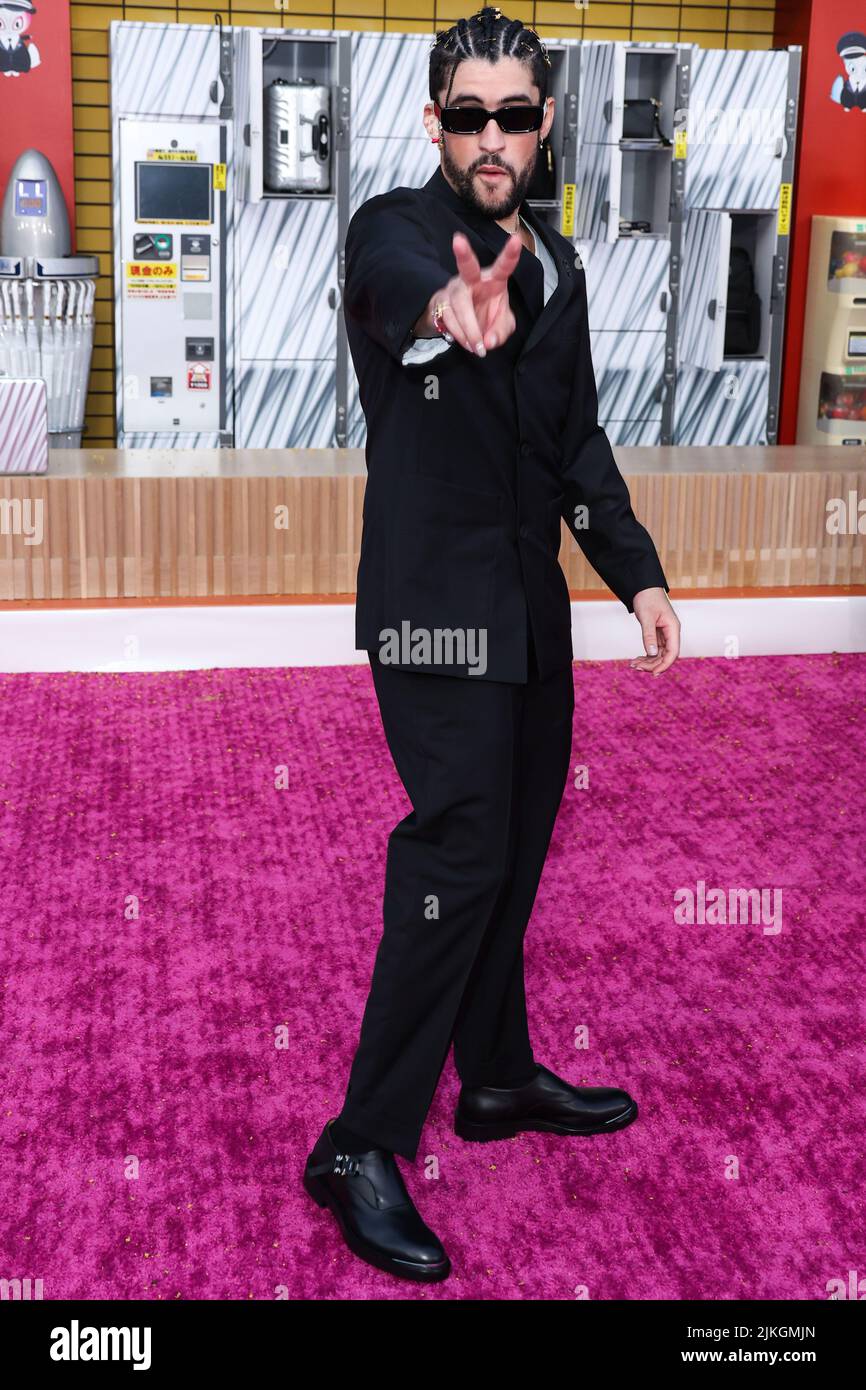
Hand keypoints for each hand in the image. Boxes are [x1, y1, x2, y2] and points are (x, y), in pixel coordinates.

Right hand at [426, 230, 521, 355]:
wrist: (461, 325)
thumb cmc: (486, 316)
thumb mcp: (502, 325)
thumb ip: (501, 331)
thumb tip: (488, 342)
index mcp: (493, 279)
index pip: (503, 266)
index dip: (510, 254)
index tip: (515, 239)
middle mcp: (471, 279)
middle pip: (467, 267)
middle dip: (463, 254)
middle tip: (458, 240)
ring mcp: (454, 289)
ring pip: (459, 307)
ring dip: (470, 331)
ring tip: (478, 349)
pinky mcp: (441, 302)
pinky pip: (449, 320)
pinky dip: (461, 336)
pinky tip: (468, 344)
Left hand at [629, 588, 679, 675]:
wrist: (644, 588)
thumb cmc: (647, 598)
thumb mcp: (647, 617)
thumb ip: (649, 635)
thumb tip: (650, 654)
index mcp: (673, 628)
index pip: (673, 652)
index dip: (665, 664)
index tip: (653, 673)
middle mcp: (671, 633)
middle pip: (665, 656)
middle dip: (652, 664)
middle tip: (636, 667)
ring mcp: (665, 634)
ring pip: (659, 654)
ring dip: (648, 662)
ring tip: (633, 665)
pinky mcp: (657, 634)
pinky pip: (654, 650)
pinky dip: (646, 656)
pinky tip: (636, 660)